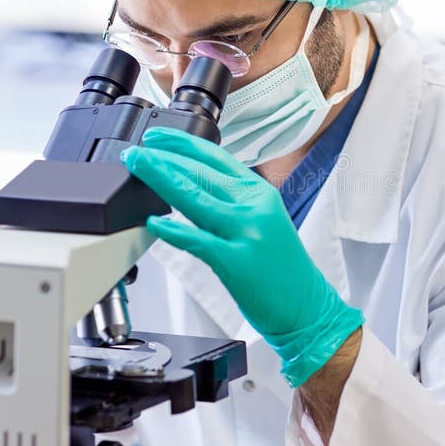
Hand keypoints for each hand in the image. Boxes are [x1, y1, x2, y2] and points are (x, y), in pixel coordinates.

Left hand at [121, 127, 362, 386]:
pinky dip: (173, 231)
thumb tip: (190, 188)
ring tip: (138, 167)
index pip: (216, 157)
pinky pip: (198, 241)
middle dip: (164, 158)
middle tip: (136, 152)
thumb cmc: (283, 270)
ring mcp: (247, 233)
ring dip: (162, 179)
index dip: (183, 143)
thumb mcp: (263, 222)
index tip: (158, 137)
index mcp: (260, 194)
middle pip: (202, 173)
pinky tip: (153, 223)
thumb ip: (232, 202)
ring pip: (196, 197)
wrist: (308, 308)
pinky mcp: (237, 262)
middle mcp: (255, 207)